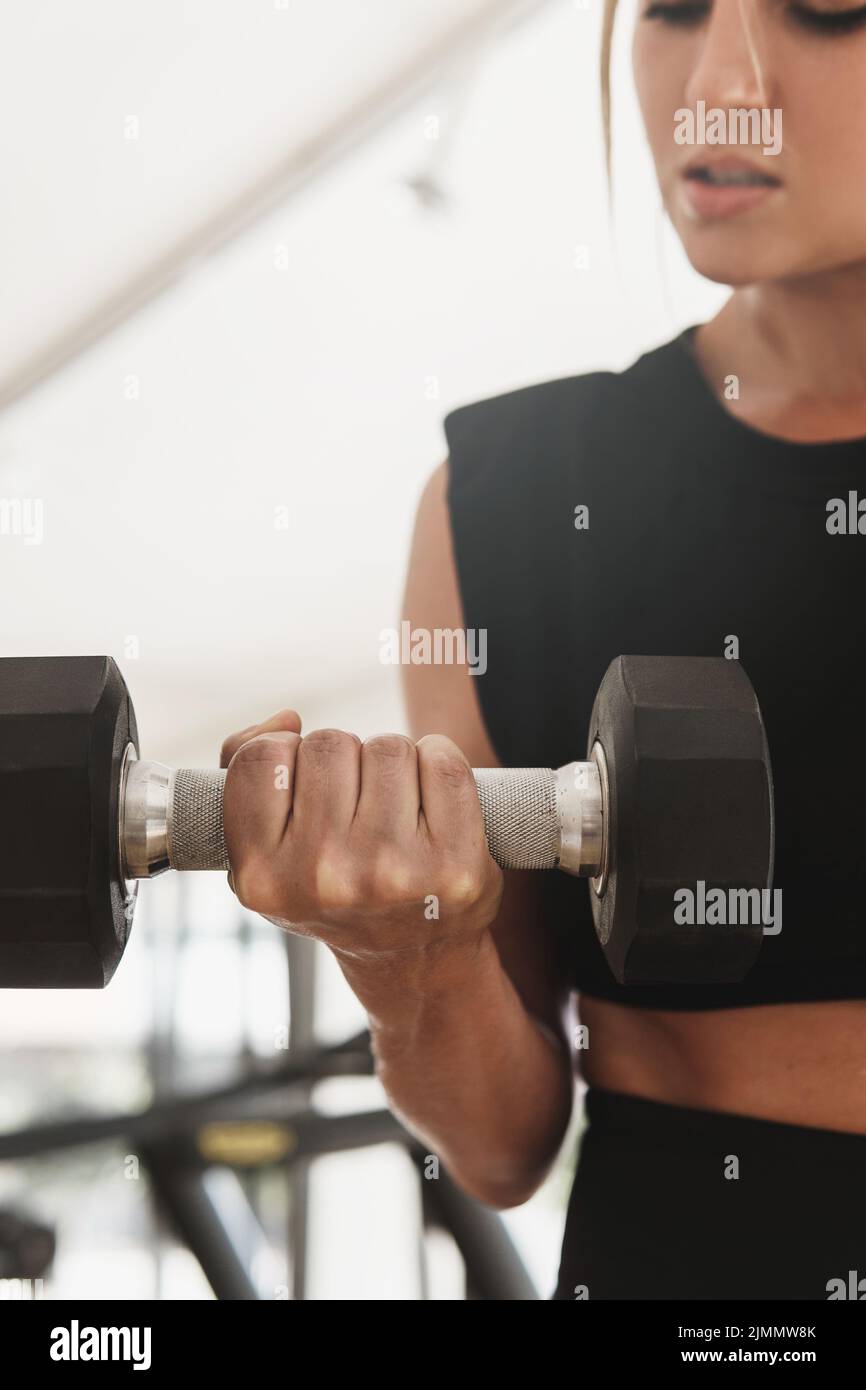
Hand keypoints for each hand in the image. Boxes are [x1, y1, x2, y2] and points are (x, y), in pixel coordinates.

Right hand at [219, 713, 502, 959]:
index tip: (303, 784)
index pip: (261, 758)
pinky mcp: (455, 866)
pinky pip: (444, 761)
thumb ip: (244, 766)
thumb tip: (287, 720)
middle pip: (329, 743)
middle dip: (345, 759)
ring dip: (393, 762)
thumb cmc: (331, 883)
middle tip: (355, 804)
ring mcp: (393, 872)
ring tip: (393, 807)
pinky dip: (439, 763)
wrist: (410, 959)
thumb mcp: (263, 845)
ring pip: (388, 747)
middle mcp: (326, 877)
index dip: (284, 755)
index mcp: (263, 876)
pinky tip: (432, 801)